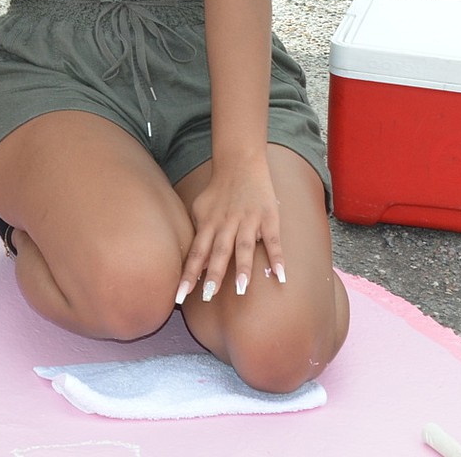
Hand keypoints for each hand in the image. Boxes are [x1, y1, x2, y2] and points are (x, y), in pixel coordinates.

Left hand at [178, 159, 284, 304]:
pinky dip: (277, 257)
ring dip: (242, 267)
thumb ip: (200, 237)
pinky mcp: (268, 218)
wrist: (240, 164)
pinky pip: (273, 240)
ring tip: (240, 289)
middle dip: (213, 275)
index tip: (179, 297)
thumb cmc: (218, 192)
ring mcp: (248, 220)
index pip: (195, 254)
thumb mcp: (200, 210)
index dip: (187, 275)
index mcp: (208, 224)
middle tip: (207, 297)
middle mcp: (226, 224)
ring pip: (244, 246)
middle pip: (218, 252)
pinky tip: (281, 275)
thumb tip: (198, 266)